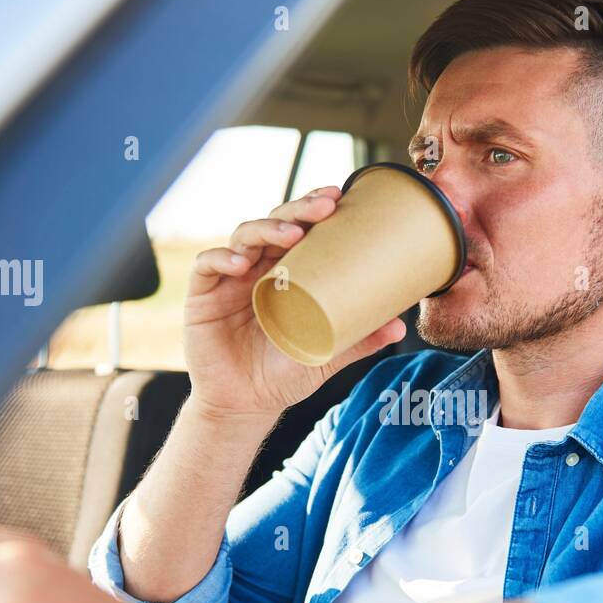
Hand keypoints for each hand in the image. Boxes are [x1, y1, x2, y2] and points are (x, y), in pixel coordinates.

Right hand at [183, 185, 406, 418]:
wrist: (246, 405)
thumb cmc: (284, 374)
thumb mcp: (327, 355)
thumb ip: (360, 339)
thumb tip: (400, 326)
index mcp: (287, 272)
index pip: (299, 229)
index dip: (313, 209)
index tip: (338, 198)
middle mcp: (258, 268)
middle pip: (274, 224)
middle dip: (298, 209)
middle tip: (324, 207)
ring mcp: (229, 278)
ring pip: (243, 236)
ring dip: (266, 229)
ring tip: (291, 234)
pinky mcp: (203, 294)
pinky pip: (207, 265)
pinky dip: (222, 258)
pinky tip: (240, 263)